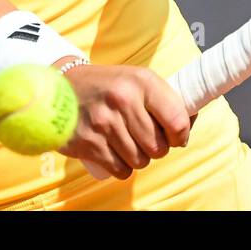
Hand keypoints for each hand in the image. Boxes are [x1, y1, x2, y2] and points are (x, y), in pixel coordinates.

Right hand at [58, 64, 192, 180]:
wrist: (60, 87)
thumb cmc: (109, 86)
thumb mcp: (137, 79)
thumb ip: (164, 99)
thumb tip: (190, 124)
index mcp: (141, 82)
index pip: (177, 119)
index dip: (181, 135)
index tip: (176, 136)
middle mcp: (123, 100)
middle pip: (159, 146)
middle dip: (157, 148)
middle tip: (147, 138)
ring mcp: (104, 122)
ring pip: (140, 161)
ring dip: (139, 158)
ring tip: (129, 143)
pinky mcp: (88, 142)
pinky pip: (120, 170)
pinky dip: (122, 167)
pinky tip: (115, 152)